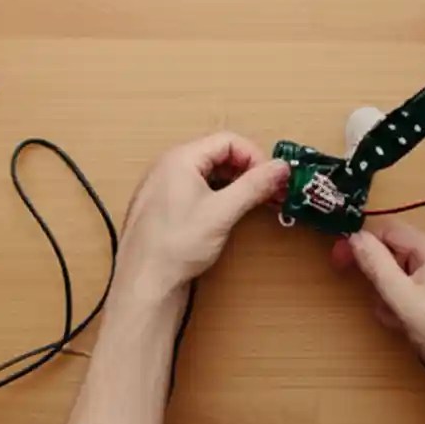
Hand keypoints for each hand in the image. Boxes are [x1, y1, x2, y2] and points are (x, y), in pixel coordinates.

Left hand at [119, 132, 287, 297]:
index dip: (254, 157)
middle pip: (219, 155)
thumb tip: (280, 168)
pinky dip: (219, 196)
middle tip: (268, 191)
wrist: (144, 283)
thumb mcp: (223, 212)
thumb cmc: (174, 246)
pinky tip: (230, 214)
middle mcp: (169, 167)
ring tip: (254, 204)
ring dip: (235, 185)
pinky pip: (197, 189)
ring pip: (209, 174)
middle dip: (247, 171)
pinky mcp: (165, 206)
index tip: (270, 178)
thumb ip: (254, 186)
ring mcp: (165, 187)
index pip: (228, 141)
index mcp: (180, 159)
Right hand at [332, 220, 424, 390]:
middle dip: (381, 277)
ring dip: (394, 295)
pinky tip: (412, 328)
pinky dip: (410, 304)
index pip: (389, 230)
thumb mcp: (403, 300)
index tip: (341, 263)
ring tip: (398, 322)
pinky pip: (423, 290)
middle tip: (380, 303)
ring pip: (409, 275)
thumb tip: (354, 236)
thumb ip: (377, 266)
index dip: (362, 243)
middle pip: (399, 252)